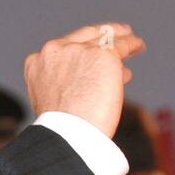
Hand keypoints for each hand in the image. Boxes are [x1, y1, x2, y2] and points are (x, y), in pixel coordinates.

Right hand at [24, 22, 145, 137]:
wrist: (67, 137)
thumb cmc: (61, 132)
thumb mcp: (52, 104)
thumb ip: (65, 88)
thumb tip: (94, 83)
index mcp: (36, 64)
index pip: (62, 49)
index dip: (80, 49)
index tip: (90, 50)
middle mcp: (54, 52)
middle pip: (83, 36)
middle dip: (100, 36)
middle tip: (115, 36)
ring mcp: (78, 51)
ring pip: (104, 39)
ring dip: (119, 40)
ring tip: (131, 44)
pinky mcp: (102, 56)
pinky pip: (121, 45)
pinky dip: (132, 45)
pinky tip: (138, 47)